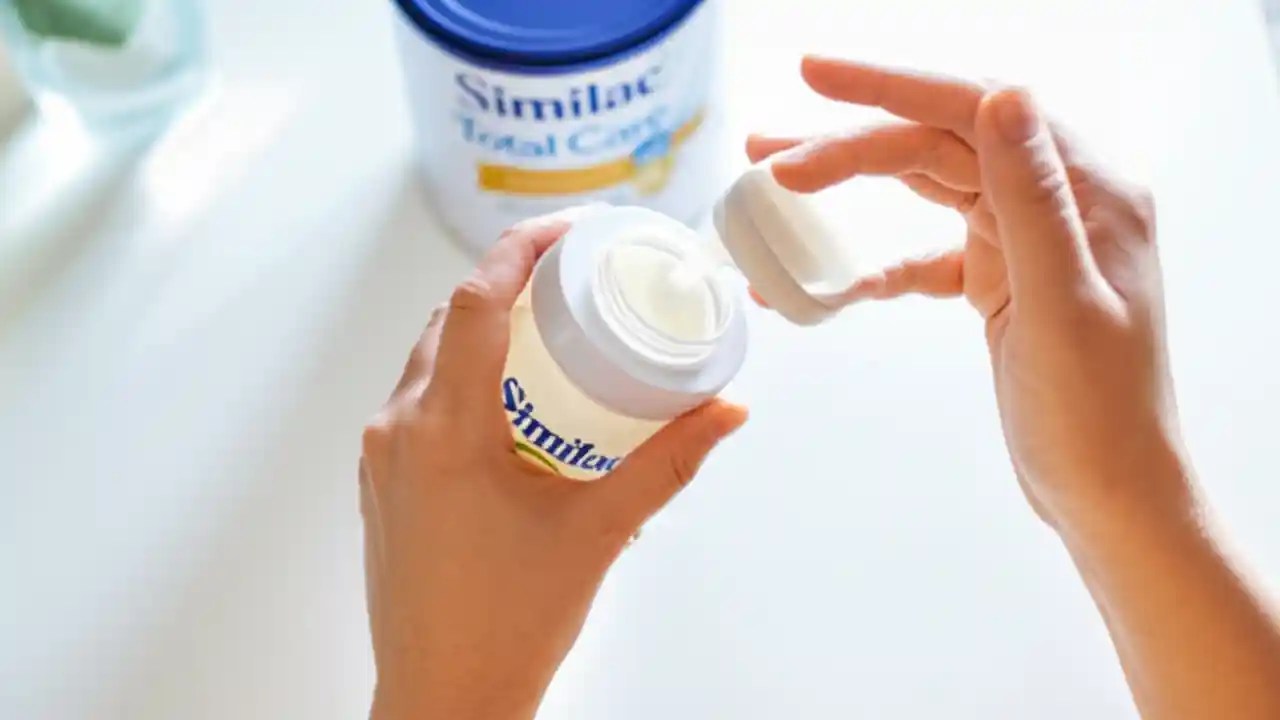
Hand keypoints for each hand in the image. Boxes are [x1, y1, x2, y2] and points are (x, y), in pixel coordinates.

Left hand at [359, 211, 746, 719]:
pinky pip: (417, 402)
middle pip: (449, 320)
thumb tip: (725, 411)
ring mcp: (382, 458)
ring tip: (546, 335)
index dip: (519, 250)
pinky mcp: (382, 483)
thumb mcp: (599, 532)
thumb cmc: (506, 626)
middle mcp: (400, 431)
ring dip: (482, 333)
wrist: (442, 698)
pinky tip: (510, 402)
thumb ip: (667, 464)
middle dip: (507, 286)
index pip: (474, 302)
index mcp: (445, 431)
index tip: (566, 232)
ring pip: (428, 359)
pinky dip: (461, 378)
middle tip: (569, 280)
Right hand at [748, 57, 1188, 535]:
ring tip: (781, 184)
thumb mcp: (1062, 304)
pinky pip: (928, 254)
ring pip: (929, 189)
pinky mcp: (1004, 282)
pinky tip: (836, 282)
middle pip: (941, 145)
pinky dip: (880, 264)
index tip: (814, 77)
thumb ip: (1031, 199)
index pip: (977, 110)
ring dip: (857, 185)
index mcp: (1088, 191)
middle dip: (852, 145)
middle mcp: (1059, 202)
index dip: (891, 88)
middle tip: (770, 160)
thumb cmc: (1099, 414)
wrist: (1111, 495)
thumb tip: (1002, 95)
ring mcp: (1029, 242)